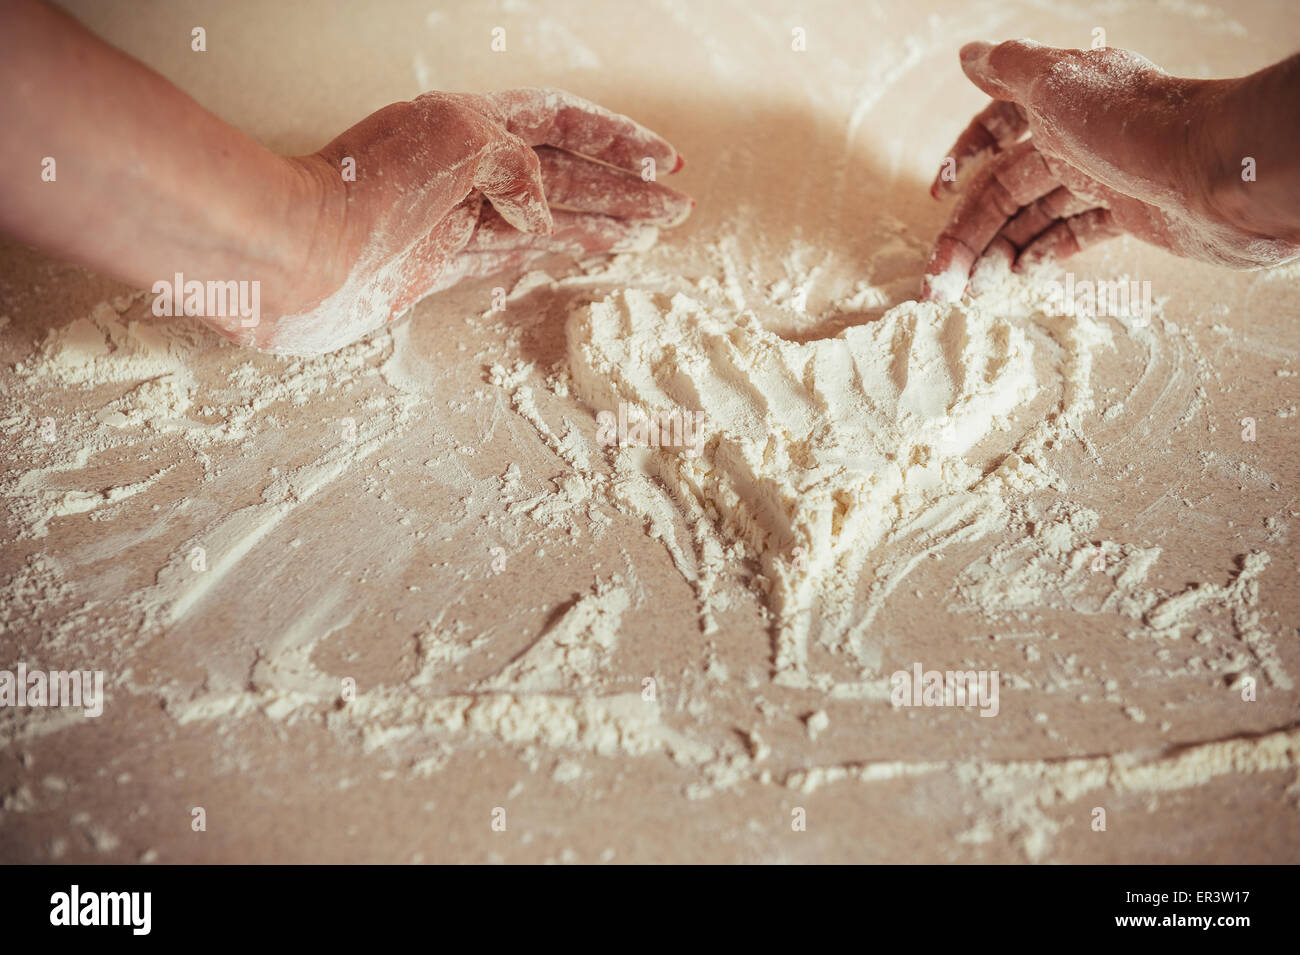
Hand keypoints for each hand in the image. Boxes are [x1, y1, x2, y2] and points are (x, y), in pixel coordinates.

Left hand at [254, 88, 690, 353]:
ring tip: (653, 226)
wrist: (298, 255)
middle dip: (625, 186)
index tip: (664, 160)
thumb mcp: (456, 145)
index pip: (562, 123)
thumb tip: (541, 210)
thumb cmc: (364, 190)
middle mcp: (471, 165)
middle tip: (678, 203)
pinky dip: (563, 248)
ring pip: (552, 213)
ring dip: (606, 219)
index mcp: (474, 123)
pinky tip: (596, 249)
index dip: (617, 140)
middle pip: (567, 171)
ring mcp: (461, 214)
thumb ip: (515, 165)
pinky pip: (522, 250)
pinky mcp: (447, 260)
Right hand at [922, 41, 1299, 301]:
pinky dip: (1045, 251)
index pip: (994, 129)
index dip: (963, 159)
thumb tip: (967, 56)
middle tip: (939, 280)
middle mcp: (1075, 139)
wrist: (1215, 170)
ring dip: (995, 251)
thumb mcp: (1056, 83)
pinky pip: (1075, 232)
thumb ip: (1009, 69)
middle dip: (966, 232)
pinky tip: (1020, 271)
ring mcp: (1102, 177)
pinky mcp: (1129, 214)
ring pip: (1032, 217)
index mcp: (1054, 105)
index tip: (938, 193)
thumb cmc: (1132, 122)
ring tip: (969, 291)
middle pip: (1004, 188)